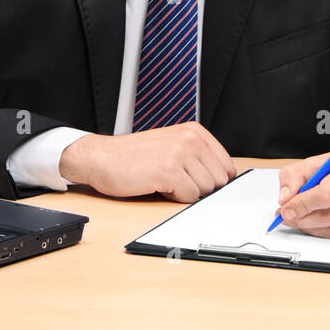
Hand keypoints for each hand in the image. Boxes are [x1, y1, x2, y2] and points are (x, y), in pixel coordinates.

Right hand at [59, 123, 237, 201]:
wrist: (102, 157)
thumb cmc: (135, 156)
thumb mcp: (172, 145)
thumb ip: (199, 156)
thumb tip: (226, 180)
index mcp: (194, 131)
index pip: (226, 166)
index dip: (213, 180)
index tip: (198, 181)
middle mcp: (190, 138)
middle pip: (219, 180)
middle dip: (199, 187)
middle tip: (175, 178)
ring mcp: (180, 153)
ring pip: (206, 190)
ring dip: (185, 192)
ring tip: (164, 179)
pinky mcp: (169, 170)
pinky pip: (190, 197)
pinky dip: (174, 198)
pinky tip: (158, 185)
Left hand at [276, 139, 329, 238]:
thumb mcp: (323, 159)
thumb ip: (297, 174)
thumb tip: (285, 198)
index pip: (325, 194)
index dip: (302, 205)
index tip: (285, 210)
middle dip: (303, 220)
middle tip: (288, 217)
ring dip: (314, 230)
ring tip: (301, 221)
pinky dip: (329, 233)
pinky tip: (320, 224)